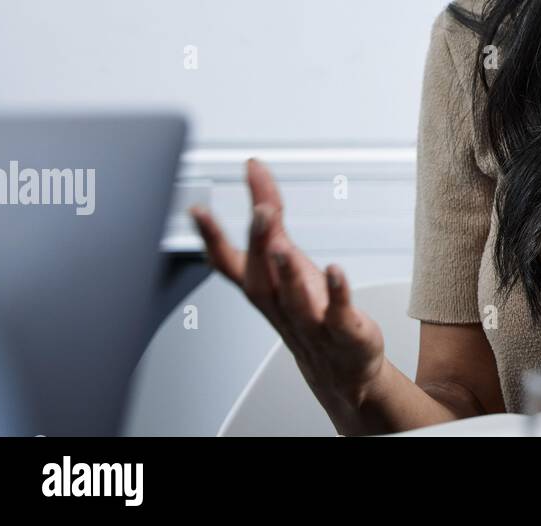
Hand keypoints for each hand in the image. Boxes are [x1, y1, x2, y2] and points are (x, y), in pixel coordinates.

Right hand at [189, 158, 385, 409]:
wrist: (341, 368)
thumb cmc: (309, 309)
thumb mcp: (286, 258)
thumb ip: (271, 217)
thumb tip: (255, 172)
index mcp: (263, 287)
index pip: (228, 262)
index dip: (211, 238)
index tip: (197, 210)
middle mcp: (280, 305)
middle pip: (260, 277)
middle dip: (257, 245)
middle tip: (260, 211)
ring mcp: (311, 320)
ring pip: (293, 298)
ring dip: (287, 271)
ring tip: (282, 244)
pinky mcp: (343, 330)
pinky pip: (338, 312)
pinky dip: (337, 292)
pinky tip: (336, 270)